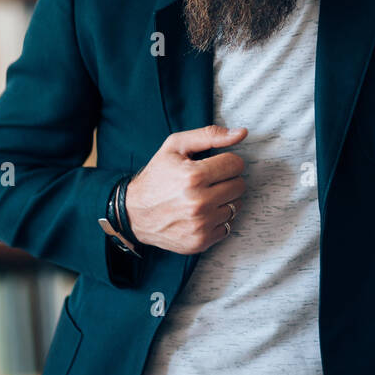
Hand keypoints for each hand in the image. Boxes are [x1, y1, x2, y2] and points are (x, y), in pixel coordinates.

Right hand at [124, 125, 247, 254]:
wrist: (133, 213)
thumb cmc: (156, 176)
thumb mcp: (176, 146)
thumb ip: (210, 135)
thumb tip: (241, 133)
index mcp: (193, 176)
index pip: (236, 164)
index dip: (225, 162)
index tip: (213, 166)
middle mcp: (199, 203)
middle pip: (239, 185)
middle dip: (227, 180)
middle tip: (208, 181)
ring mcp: (200, 225)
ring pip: (236, 206)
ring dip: (224, 200)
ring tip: (204, 196)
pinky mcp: (201, 241)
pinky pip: (228, 226)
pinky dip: (218, 218)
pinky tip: (203, 213)